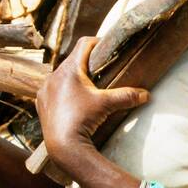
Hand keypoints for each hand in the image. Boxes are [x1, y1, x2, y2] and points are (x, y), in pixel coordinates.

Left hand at [35, 36, 148, 162]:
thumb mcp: (106, 104)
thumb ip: (126, 96)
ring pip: (61, 76)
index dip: (97, 42)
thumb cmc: (84, 119)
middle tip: (101, 69)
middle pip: (72, 61)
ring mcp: (45, 90)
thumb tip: (146, 94)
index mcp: (68, 69)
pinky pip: (52, 90)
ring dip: (73, 78)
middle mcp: (53, 76)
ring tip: (87, 86)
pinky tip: (72, 100)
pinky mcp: (40, 103)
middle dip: (86, 63)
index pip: (84, 44)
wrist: (63, 145)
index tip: (107, 47)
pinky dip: (62, 91)